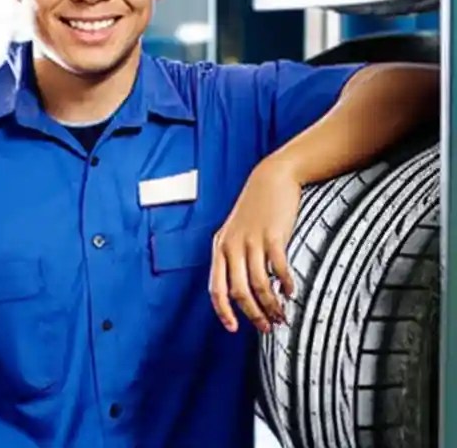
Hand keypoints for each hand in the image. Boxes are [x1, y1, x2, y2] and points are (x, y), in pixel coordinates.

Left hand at [209, 160, 300, 333]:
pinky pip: (278, 267)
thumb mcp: (235, 233)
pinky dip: (285, 284)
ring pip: (259, 284)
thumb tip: (243, 290)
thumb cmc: (255, 210)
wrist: (271, 179)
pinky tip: (291, 292)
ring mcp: (252, 240)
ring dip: (271, 305)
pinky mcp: (273, 235)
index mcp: (220, 248)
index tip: (234, 329)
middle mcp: (232, 246)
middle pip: (239, 291)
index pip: (216, 288)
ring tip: (282, 315)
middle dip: (253, 314)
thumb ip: (235, 257)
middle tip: (267, 327)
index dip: (223, 311)